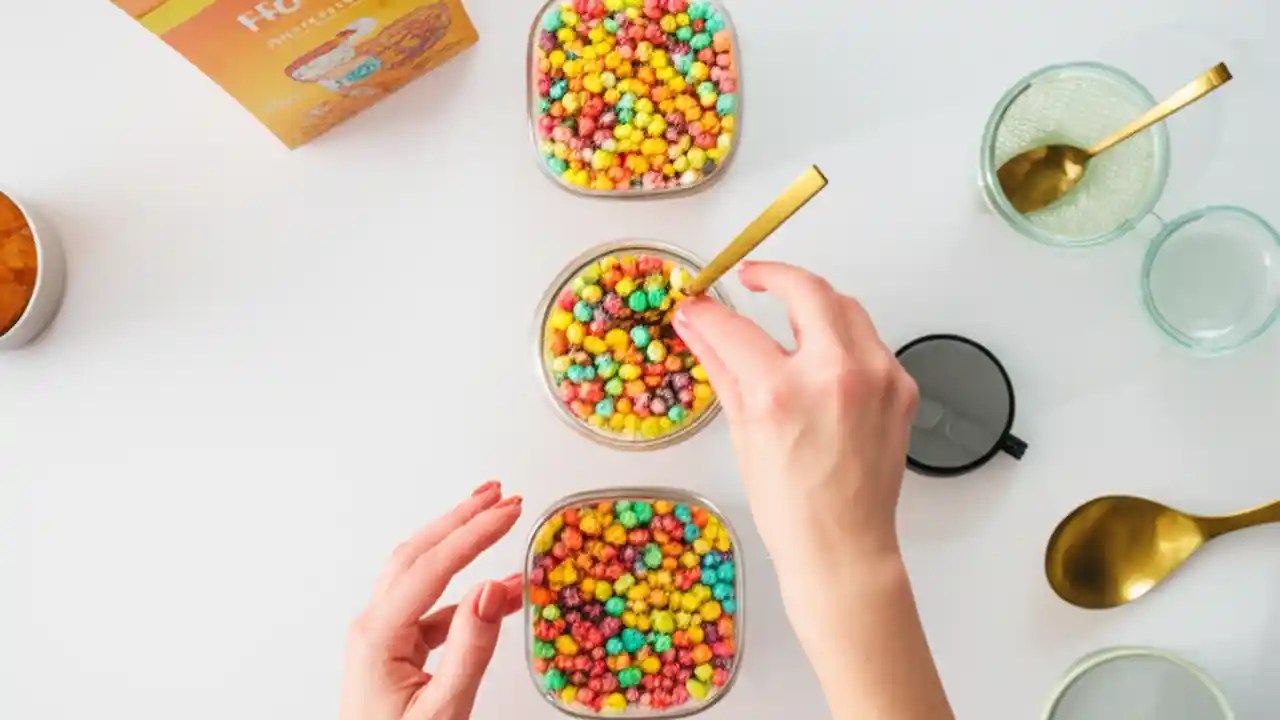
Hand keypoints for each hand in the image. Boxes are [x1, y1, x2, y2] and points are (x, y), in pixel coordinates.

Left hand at [340, 483, 523, 719]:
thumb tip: (491, 588)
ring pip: (420, 572)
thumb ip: (470, 649)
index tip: (511, 510)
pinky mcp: (393, 651)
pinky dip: (466, 590)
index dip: (475, 533)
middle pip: (417, 553)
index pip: (431, 567)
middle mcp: (372, 627)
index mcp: (377, 637)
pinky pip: (431, 606)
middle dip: (461, 518)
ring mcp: (380, 637)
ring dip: (459, 543)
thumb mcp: (443, 710)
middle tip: (501, 495)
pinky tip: (500, 592)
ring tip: (497, 518)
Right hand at [675, 263, 950, 719]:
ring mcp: (878, 378)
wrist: (844, 547)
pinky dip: (844, 339)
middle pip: (806, 290)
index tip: (698, 306)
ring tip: (789, 318)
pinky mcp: (902, 386)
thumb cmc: (791, 505)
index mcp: (783, 393)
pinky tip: (824, 361)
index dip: (708, 312)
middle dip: (774, 276)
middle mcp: (835, 375)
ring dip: (814, 302)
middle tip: (753, 279)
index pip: (734, 328)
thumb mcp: (743, 431)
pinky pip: (870, 341)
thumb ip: (720, 366)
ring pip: (846, 306)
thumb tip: (695, 325)